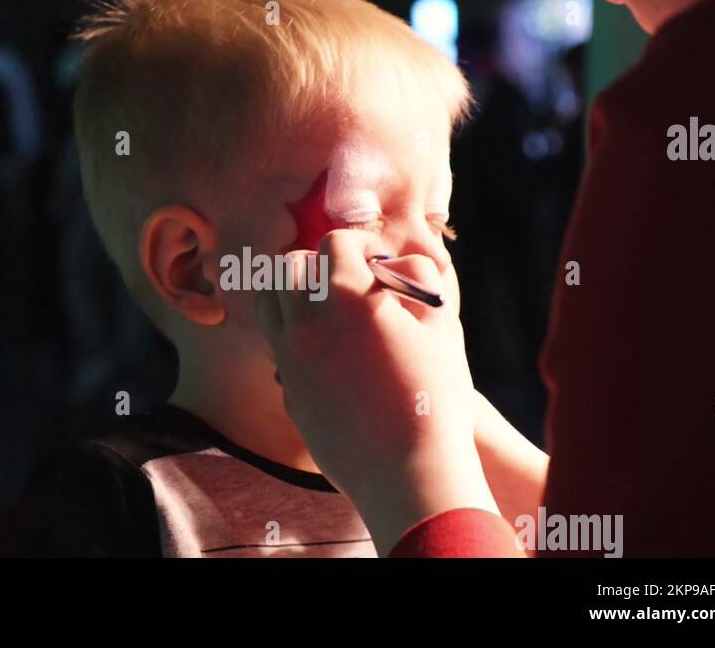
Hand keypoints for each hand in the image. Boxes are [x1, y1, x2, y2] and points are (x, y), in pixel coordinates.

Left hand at [257, 230, 497, 553]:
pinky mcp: (288, 389)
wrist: (409, 472)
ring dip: (296, 293)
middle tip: (351, 280)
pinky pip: (278, 344)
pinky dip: (295, 334)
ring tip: (328, 308)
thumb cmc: (435, 397)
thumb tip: (398, 263)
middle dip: (322, 263)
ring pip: (271, 302)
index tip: (379, 260)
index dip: (362, 244)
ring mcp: (290, 357)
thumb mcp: (442, 327)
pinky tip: (329, 351)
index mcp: (347, 295)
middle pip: (292, 266)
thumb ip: (419, 280)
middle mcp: (307, 320)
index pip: (336, 242)